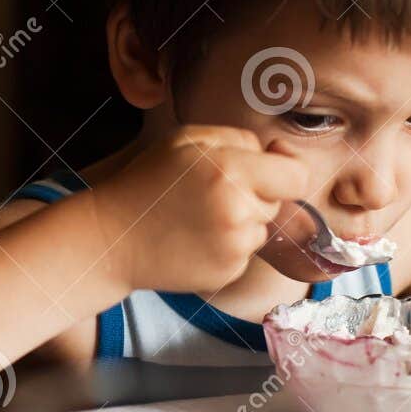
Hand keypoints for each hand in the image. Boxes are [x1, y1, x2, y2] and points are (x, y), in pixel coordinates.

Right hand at [90, 126, 307, 293]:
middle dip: (255, 195)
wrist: (113, 238)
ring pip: (261, 228)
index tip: (276, 169)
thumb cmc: (148, 183)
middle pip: (277, 201)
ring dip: (241, 222)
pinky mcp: (227, 273)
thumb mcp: (186, 139)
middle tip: (211, 193)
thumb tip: (277, 152)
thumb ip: (237, 138)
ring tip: (198, 219)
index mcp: (231, 170)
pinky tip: (194, 240)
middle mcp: (238, 210)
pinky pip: (245, 253)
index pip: (297, 175)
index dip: (289, 171)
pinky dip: (227, 247)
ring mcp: (234, 247)